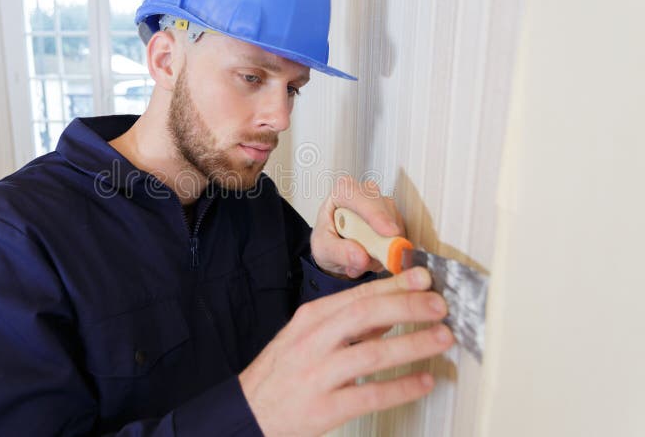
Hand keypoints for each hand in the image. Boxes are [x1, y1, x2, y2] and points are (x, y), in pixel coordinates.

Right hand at [238, 268, 453, 436]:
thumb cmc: (280, 372)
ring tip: (441, 337)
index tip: (423, 278)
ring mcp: (317, 375)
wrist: (249, 412)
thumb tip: (389, 312)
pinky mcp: (324, 408)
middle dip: (406, 306)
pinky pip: (369, 396)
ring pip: (371, 354)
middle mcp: (313, 342)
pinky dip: (400, 388)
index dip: (394, 285)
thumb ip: (347, 325)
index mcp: (310, 319)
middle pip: (364, 315)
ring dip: (412, 344)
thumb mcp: (307, 337)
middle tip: (439, 304)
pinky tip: (423, 382)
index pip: (357, 295)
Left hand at [311, 175, 404, 278]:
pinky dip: (388, 251)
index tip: (388, 233)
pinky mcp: (395, 218)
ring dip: (382, 249)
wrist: (336, 247)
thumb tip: (362, 258)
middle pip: (383, 210)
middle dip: (382, 238)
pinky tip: (372, 256)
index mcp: (342, 192)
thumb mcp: (324, 249)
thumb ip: (340, 253)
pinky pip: (400, 236)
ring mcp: (382, 204)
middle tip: (371, 261)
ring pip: (395, 225)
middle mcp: (365, 193)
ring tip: (361, 259)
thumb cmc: (327, 240)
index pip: (361, 198)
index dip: (376, 215)